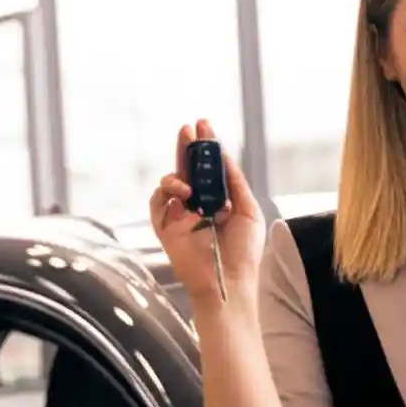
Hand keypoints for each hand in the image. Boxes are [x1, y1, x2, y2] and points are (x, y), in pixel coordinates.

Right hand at [148, 119, 265, 309]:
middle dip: (187, 146)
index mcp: (219, 200)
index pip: (210, 168)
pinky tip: (183, 194)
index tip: (204, 125)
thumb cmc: (243, 251)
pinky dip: (167, 192)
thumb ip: (235, 182)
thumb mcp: (248, 211)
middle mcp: (199, 204)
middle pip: (188, 168)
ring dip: (178, 173)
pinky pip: (157, 202)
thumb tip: (224, 154)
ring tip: (189, 183)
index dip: (207, 146)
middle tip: (188, 128)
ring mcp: (180, 215)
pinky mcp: (166, 228)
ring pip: (170, 182)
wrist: (228, 281)